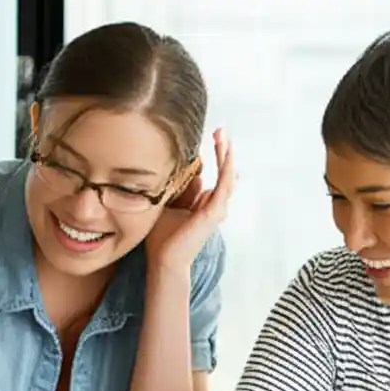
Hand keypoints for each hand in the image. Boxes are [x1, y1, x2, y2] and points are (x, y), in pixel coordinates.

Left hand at [144, 127, 234, 273]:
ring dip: (226, 154)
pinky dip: (226, 166)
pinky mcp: (215, 211)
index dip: (213, 157)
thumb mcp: (167, 205)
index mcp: (204, 206)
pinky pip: (224, 183)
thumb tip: (188, 172)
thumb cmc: (162, 237)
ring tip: (222, 134)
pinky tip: (225, 150)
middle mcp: (214, 207)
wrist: (164, 260)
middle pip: (223, 174)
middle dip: (223, 151)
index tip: (209, 138)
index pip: (212, 177)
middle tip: (220, 130)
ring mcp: (217, 209)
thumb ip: (178, 190)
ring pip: (227, 176)